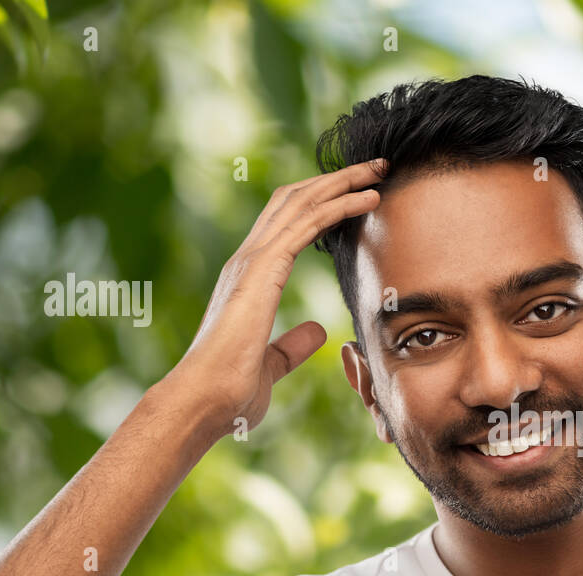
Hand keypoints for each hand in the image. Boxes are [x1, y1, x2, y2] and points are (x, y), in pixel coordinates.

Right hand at [160, 158, 387, 440]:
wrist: (204, 400)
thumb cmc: (230, 391)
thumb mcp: (272, 364)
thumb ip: (292, 345)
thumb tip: (316, 331)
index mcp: (250, 279)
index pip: (287, 224)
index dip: (321, 203)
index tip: (357, 194)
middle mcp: (248, 260)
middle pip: (295, 200)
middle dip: (335, 180)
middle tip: (374, 168)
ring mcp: (252, 261)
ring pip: (302, 202)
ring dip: (344, 182)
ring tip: (378, 170)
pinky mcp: (263, 270)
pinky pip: (308, 224)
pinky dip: (341, 205)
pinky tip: (369, 198)